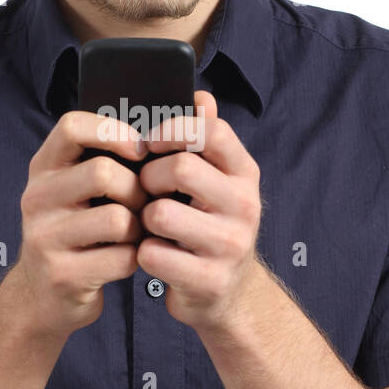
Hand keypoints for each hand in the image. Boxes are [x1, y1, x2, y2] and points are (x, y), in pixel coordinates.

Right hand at [13, 111, 148, 333]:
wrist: (43, 296)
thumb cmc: (78, 231)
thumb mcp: (78, 189)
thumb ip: (110, 157)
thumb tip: (180, 120)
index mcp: (43, 168)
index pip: (71, 126)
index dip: (113, 132)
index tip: (140, 150)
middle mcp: (37, 198)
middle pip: (104, 173)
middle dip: (138, 190)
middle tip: (144, 205)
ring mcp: (45, 238)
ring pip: (118, 219)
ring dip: (140, 228)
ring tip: (135, 234)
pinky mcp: (63, 275)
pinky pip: (122, 258)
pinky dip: (134, 259)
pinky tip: (125, 260)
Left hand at [135, 91, 262, 330]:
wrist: (225, 293)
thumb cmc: (207, 224)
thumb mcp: (215, 181)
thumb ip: (204, 140)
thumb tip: (201, 95)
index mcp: (245, 173)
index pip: (212, 131)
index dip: (173, 129)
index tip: (150, 141)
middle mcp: (246, 206)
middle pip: (180, 168)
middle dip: (148, 177)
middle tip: (143, 189)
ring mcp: (231, 246)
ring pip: (161, 214)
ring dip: (142, 218)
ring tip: (147, 224)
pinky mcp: (211, 281)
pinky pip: (154, 255)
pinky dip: (142, 254)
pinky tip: (150, 254)